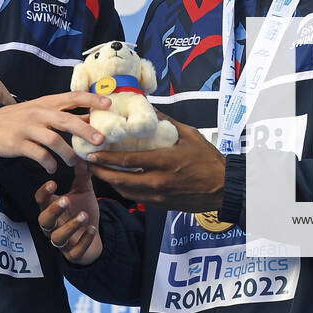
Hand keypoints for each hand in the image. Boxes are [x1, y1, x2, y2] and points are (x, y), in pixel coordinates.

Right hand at [0, 92, 109, 173]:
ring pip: (53, 140)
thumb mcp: (43, 111)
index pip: (73, 96)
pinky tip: (53, 169)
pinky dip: (49, 164)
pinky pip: (39, 155)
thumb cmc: (23, 118)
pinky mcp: (19, 143)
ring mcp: (29, 128)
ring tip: (75, 163)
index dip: (91, 99)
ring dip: (68, 154)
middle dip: (85, 130)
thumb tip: (92, 117)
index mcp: (48, 103)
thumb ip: (66, 115)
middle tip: (101, 140)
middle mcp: (39, 113)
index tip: (109, 104)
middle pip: (66, 120)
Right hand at [34, 161, 101, 264]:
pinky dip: (83, 240)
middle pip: (44, 220)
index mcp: (52, 208)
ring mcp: (62, 241)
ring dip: (70, 226)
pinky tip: (92, 229)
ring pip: (57, 238)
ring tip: (84, 215)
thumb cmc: (82, 210)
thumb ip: (81, 175)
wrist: (93, 233)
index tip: (53, 182)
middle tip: (66, 199)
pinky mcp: (73, 253)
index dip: (43, 193)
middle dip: (53, 210)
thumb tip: (83, 155)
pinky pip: (74, 251)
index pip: (40, 201)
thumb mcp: (83, 191)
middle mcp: (53, 225)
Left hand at [88, 115, 226, 211]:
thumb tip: (149, 107)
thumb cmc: (208, 159)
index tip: (92, 153)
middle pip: (120, 180)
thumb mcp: (190, 135)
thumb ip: (168, 122)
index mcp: (164, 161)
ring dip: (109, 183)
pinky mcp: (162, 205)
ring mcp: (159, 196)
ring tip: (98, 172)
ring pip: (126, 192)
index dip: (106, 158)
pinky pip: (136, 199)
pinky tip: (118, 182)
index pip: (128, 161)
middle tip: (88, 164)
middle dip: (101, 172)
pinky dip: (124, 190)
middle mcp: (158, 181)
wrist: (224, 187)